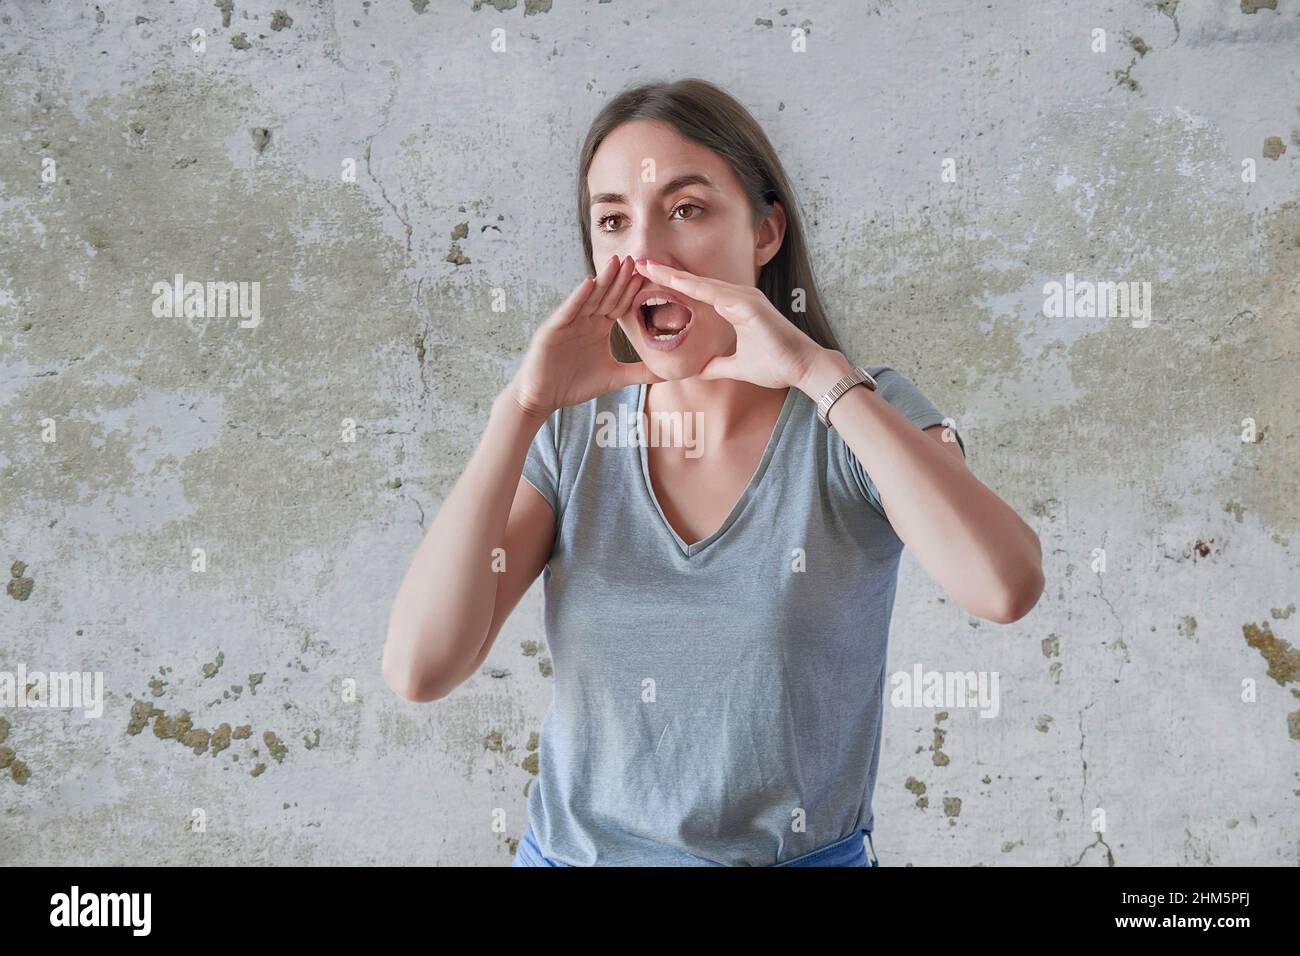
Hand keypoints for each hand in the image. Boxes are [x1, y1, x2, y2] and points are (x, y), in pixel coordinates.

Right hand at [509, 255, 664, 419]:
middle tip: (638, 259)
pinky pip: (569, 310)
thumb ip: (640, 373)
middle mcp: (585, 320)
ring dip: (603, 280)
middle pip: (607, 295)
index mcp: (599, 327)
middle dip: (622, 278)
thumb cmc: (574, 386)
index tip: (651, 276)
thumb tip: (669, 374)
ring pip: (590, 297)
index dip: (634, 291)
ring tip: (618, 261)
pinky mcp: (554, 328)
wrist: (543, 397)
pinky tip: (589, 283)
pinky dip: (579, 296)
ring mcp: (569, 322)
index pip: (620, 305)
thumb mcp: (614, 377)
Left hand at [631, 258, 821, 389]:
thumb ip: (717, 366)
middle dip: (666, 273)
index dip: (672, 284)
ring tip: (647, 266)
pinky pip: (715, 293)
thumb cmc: (777, 365)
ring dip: (672, 274)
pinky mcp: (749, 305)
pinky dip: (692, 286)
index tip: (648, 277)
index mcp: (735, 307)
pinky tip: (672, 280)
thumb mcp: (737, 367)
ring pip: (701, 283)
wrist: (804, 369)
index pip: (696, 293)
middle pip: (695, 282)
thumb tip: (699, 371)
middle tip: (638, 262)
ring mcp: (745, 298)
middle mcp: (738, 297)